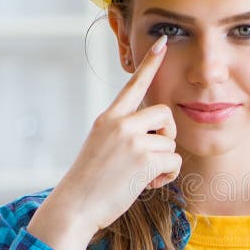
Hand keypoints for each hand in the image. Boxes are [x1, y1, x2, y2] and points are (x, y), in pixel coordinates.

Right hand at [31, 34, 180, 248]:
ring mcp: (132, 140)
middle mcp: (120, 123)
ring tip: (142, 175)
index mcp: (108, 118)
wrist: (75, 207)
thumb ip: (123, 133)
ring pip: (170, 142)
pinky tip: (149, 184)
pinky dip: (167, 176)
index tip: (162, 42)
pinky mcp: (144, 159)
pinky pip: (174, 161)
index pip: (133, 85)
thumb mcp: (101, 147)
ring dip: (164, 162)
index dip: (150, 63)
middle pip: (165, 114)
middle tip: (152, 155)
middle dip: (167, 135)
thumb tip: (155, 133)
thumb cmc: (90, 183)